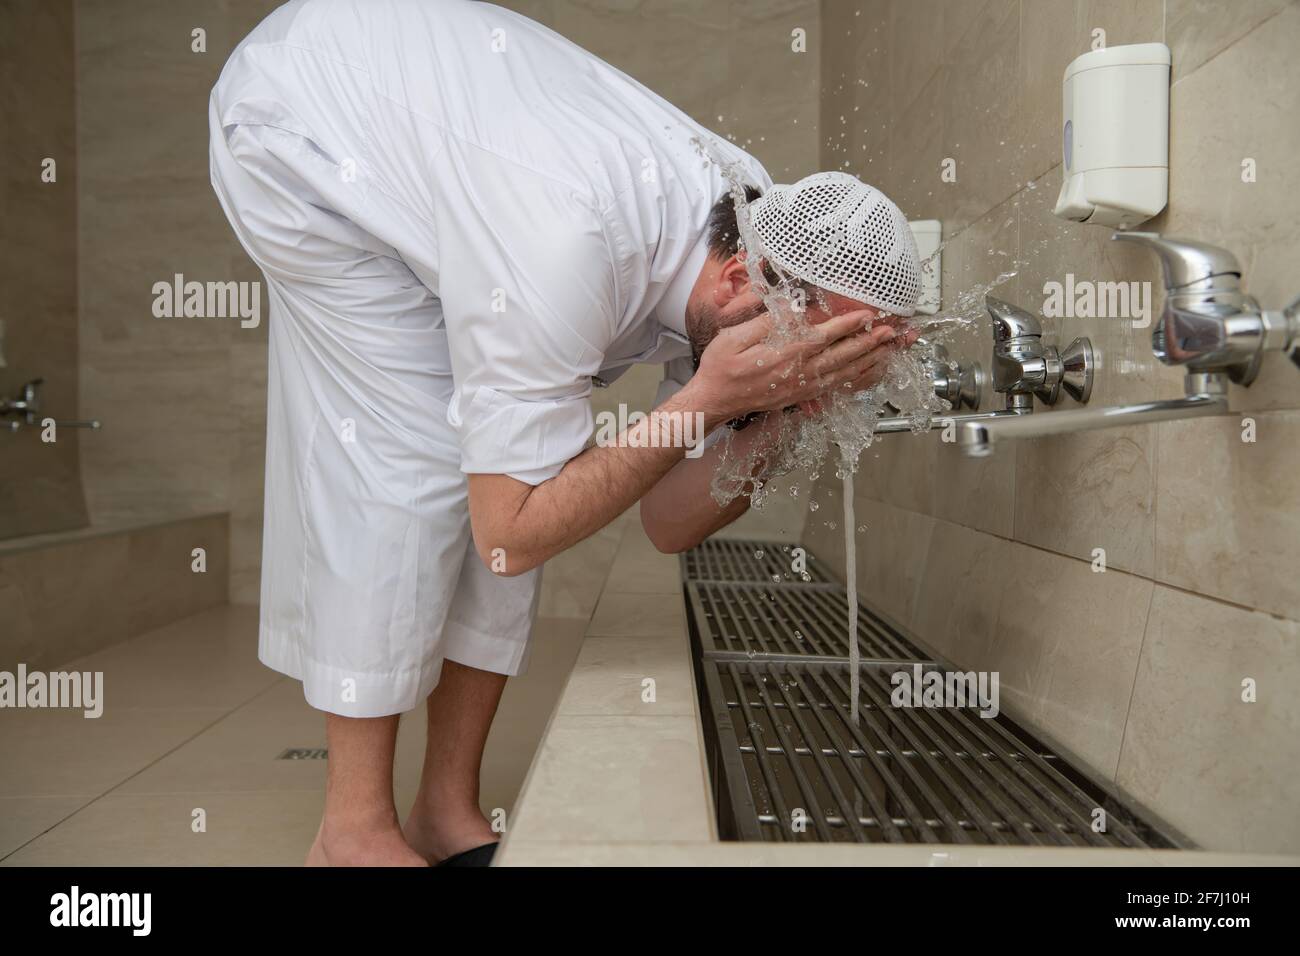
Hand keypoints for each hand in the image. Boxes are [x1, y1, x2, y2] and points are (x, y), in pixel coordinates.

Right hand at [684, 310, 908, 423]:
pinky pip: (835, 387)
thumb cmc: (720, 366)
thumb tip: (793, 310)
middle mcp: (799, 372)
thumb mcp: (734, 336)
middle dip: (871, 342)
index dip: (849, 324)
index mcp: (785, 353)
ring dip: (869, 360)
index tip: (869, 313)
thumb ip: (766, 323)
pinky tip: (867, 372)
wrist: (715, 400)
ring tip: (890, 350)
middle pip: (843, 355)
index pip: (825, 335)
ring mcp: (802, 387)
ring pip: (844, 373)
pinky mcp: (802, 396)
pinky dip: (856, 379)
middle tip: (894, 332)